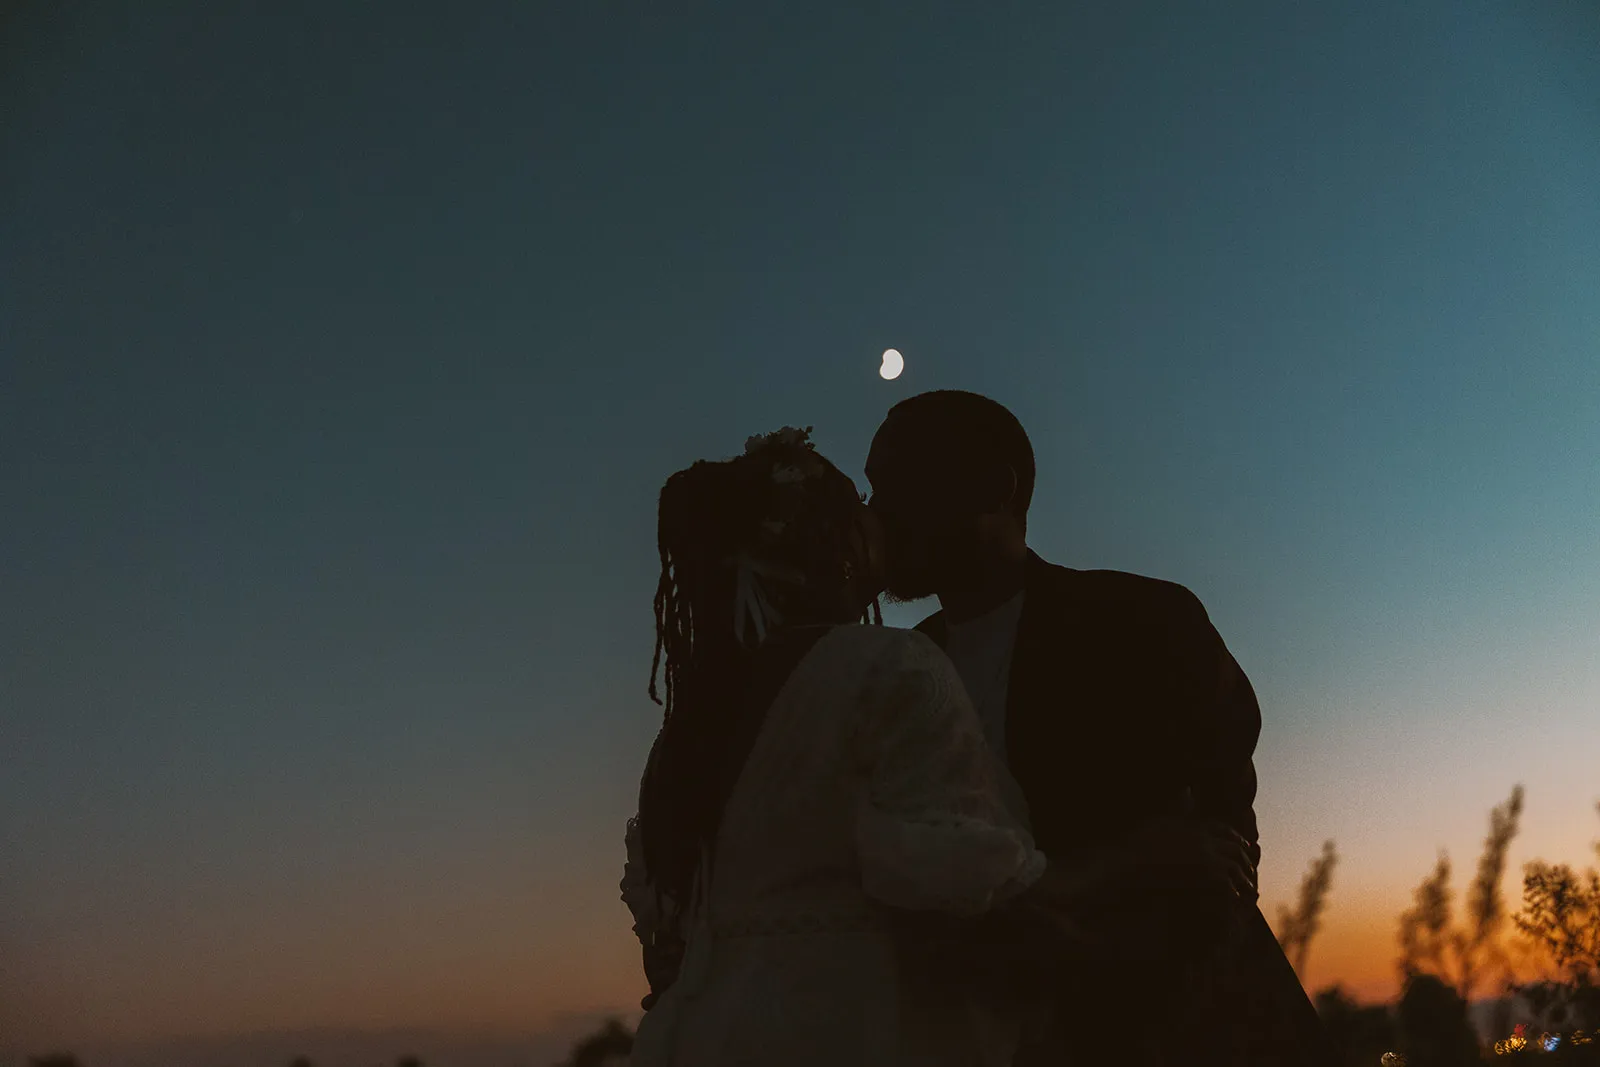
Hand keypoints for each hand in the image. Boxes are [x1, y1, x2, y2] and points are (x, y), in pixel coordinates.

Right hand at [1125, 817, 1257, 903]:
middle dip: (1244, 857)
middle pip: (1235, 848)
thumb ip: (1178, 804)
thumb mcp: (1160, 815)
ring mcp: (1207, 858)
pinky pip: (1228, 883)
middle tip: (1250, 865)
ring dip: (1244, 877)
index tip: (1243, 842)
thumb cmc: (1138, 838)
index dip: (1236, 836)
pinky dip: (1233, 890)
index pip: (1224, 829)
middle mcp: (1206, 839)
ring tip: (1248, 885)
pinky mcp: (1204, 876)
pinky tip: (1234, 896)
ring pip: (1235, 866)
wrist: (1131, 860)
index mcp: (1196, 824)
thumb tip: (1187, 788)